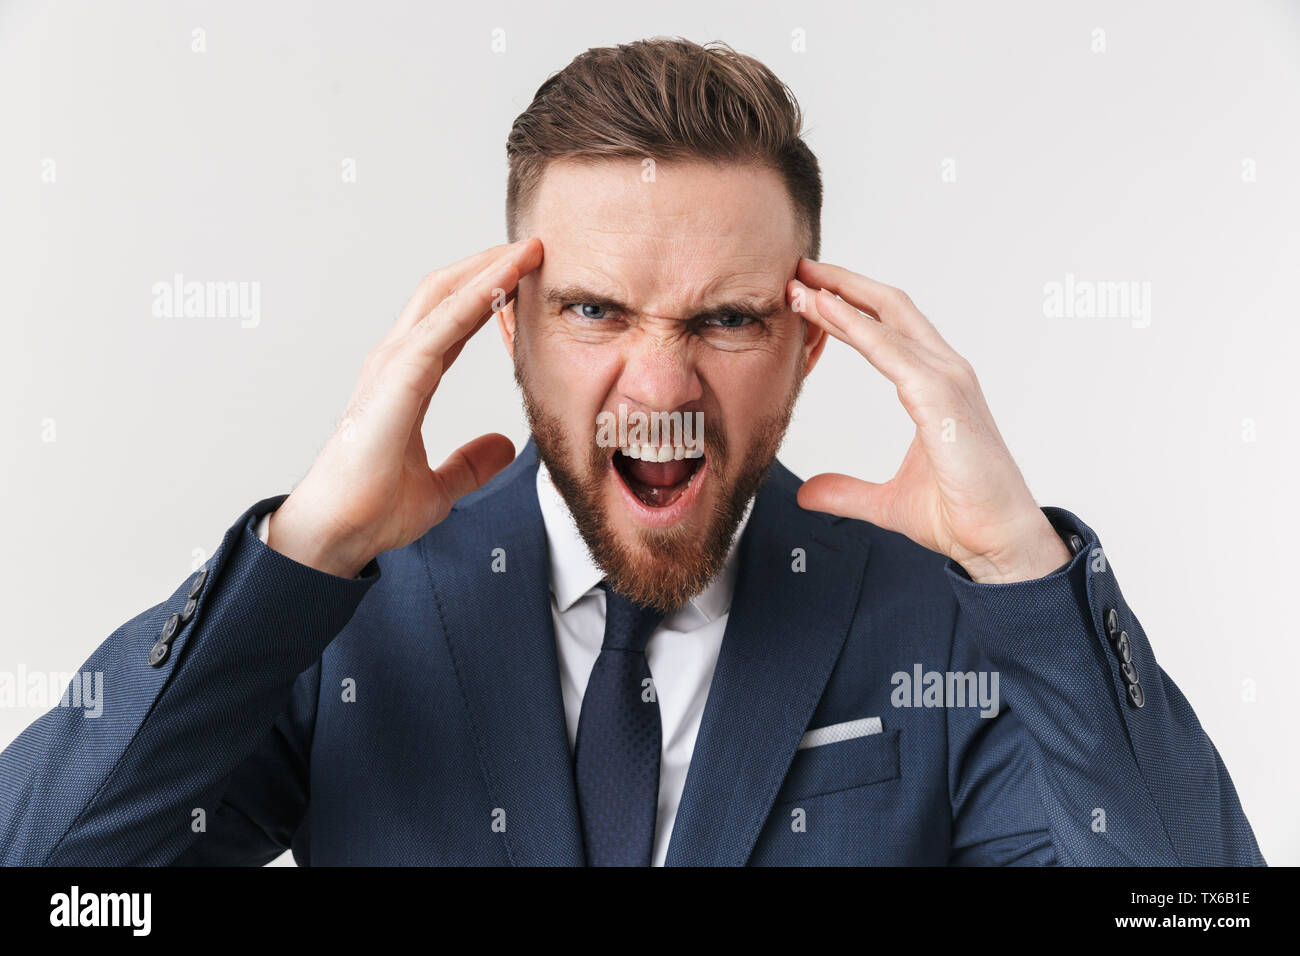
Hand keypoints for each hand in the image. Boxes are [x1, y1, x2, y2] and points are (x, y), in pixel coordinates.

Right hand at [268, 238, 543, 576]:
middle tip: (534, 248)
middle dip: (489, 265)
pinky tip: (507, 281)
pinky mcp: (397, 380)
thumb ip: (471, 463)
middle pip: (446, 293)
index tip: (525, 276)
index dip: (487, 293)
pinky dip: (477, 297)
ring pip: (445, 298)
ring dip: (489, 270)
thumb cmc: (372, 510)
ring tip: (529, 250)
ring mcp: (392, 366)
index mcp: (406, 381)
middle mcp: (396, 363)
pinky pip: (444, 326)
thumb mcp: (440, 488)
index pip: (452, 320)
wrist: (338, 535)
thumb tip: (503, 446)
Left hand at [789, 260, 1069, 583]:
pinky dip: (858, 328)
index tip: (807, 292)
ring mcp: (948, 382)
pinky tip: (827, 314)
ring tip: (800, 286)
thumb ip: (845, 492)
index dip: (849, 304)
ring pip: (889, 321)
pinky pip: (894, 353)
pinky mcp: (944, 400)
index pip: (888, 326)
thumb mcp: (885, 502)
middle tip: (798, 269)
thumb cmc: (959, 514)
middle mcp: (945, 372)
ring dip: (842, 300)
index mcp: (935, 385)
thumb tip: (808, 493)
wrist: (997, 543)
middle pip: (890, 306)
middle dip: (843, 284)